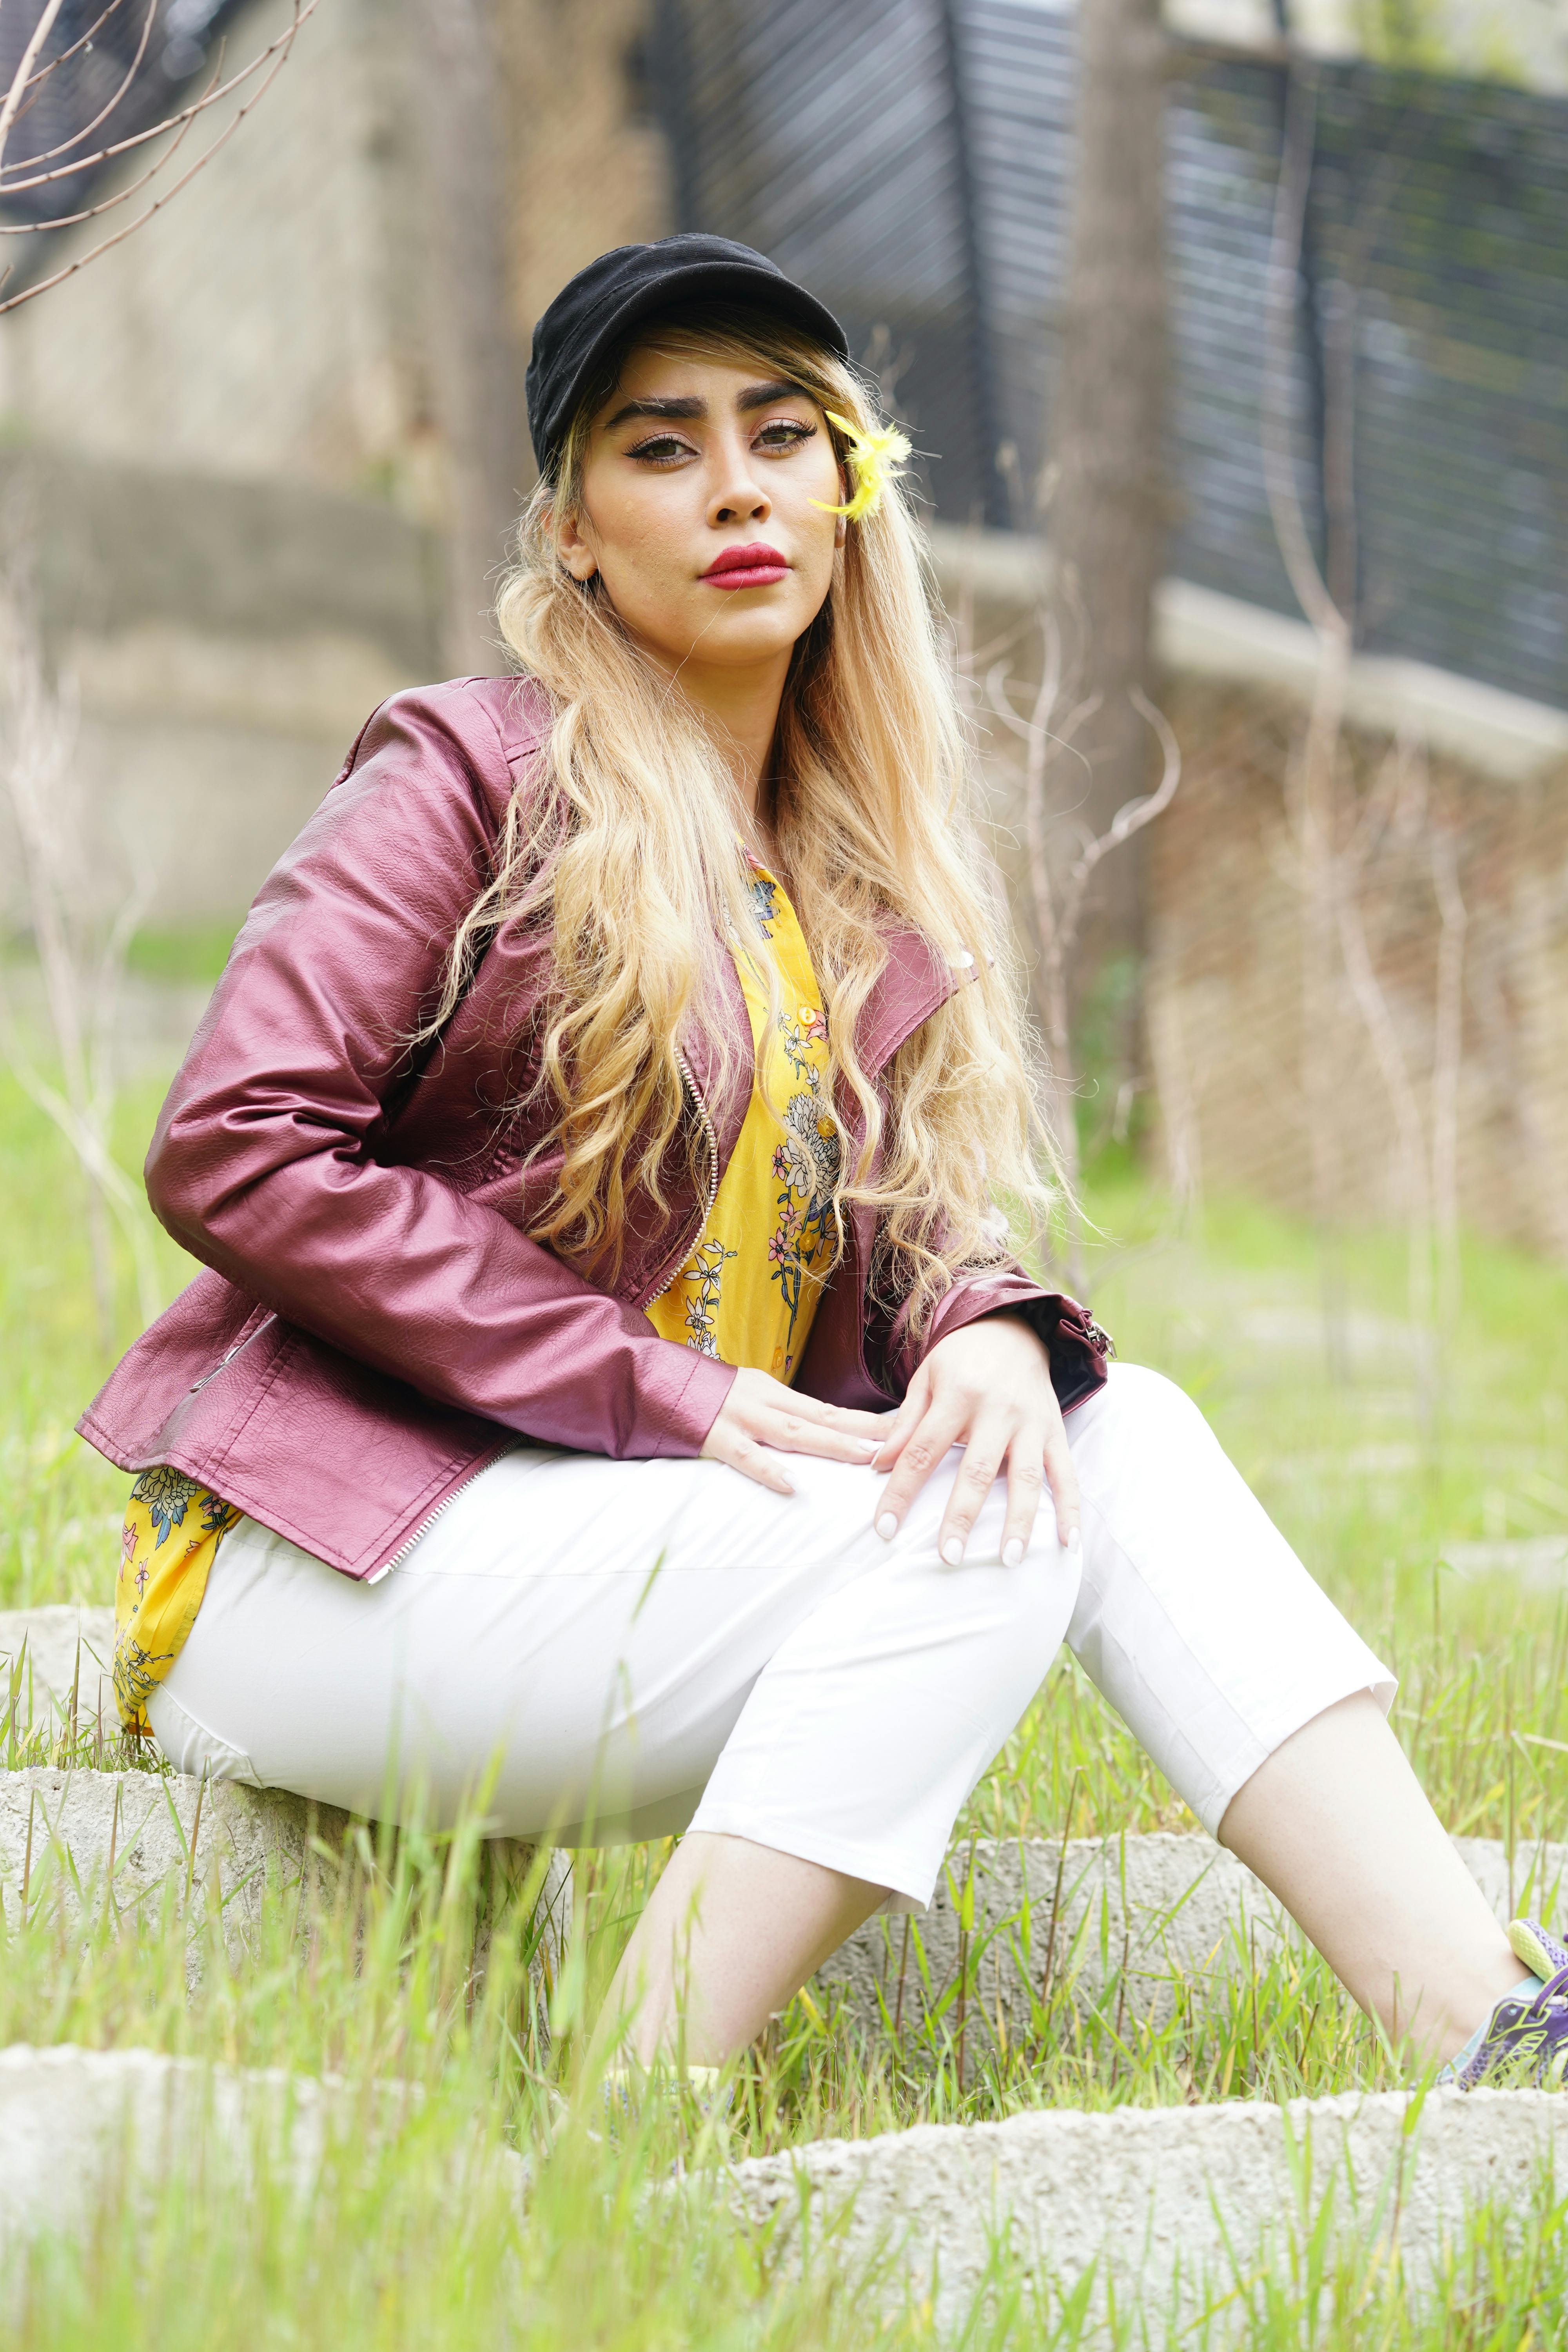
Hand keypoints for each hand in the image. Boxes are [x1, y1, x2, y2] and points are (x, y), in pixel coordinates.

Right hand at [700, 1367, 887, 1495]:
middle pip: (824, 1416)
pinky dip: (768, 1469)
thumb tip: (813, 1435)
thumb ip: (775, 1416)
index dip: (866, 1420)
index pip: (828, 1409)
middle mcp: (763, 1400)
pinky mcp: (713, 1435)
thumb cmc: (699, 1398)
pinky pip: (744, 1455)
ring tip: (867, 1456)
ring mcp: (739, 1416)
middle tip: (905, 1439)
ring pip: (794, 1431)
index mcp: (773, 1392)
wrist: (648, 1380)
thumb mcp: (745, 1399)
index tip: (905, 1426)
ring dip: (833, 1444)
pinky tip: (791, 1485)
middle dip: (865, 1429)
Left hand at [871, 1314, 1080, 1565]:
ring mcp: (1031, 1422)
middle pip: (977, 1470)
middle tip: (949, 1557)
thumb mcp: (926, 1379)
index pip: (923, 1451)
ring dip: (1020, 1521)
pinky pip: (1067, 1474)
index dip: (901, 1491)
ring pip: (1026, 1477)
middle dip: (962, 1516)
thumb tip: (878, 1466)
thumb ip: (905, 1423)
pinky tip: (1067, 1543)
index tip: (884, 1529)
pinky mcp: (1055, 1431)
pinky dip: (1070, 1510)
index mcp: (957, 1395)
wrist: (1014, 1329)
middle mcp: (997, 1410)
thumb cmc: (961, 1360)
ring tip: (1008, 1560)